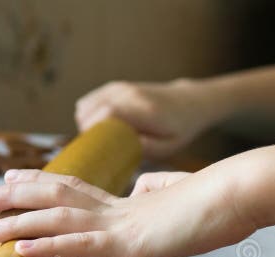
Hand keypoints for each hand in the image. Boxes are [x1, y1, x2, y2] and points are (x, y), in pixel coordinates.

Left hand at [0, 167, 255, 256]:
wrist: (241, 193)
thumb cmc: (220, 199)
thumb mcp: (181, 196)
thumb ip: (157, 192)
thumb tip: (145, 188)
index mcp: (128, 201)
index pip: (75, 188)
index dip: (40, 183)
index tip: (12, 178)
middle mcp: (117, 209)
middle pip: (55, 197)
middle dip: (14, 198)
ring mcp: (121, 226)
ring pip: (57, 220)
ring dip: (16, 224)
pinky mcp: (129, 245)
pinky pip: (78, 245)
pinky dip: (46, 246)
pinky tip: (19, 248)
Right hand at [75, 79, 216, 159]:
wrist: (189, 102)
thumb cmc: (180, 129)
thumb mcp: (170, 145)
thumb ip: (147, 148)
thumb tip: (121, 149)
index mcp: (143, 110)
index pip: (107, 114)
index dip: (93, 132)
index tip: (94, 150)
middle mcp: (129, 94)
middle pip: (90, 110)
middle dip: (87, 133)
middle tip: (97, 151)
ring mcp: (120, 87)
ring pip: (85, 106)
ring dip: (85, 124)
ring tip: (99, 140)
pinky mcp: (115, 87)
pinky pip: (88, 101)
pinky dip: (87, 115)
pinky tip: (98, 128)